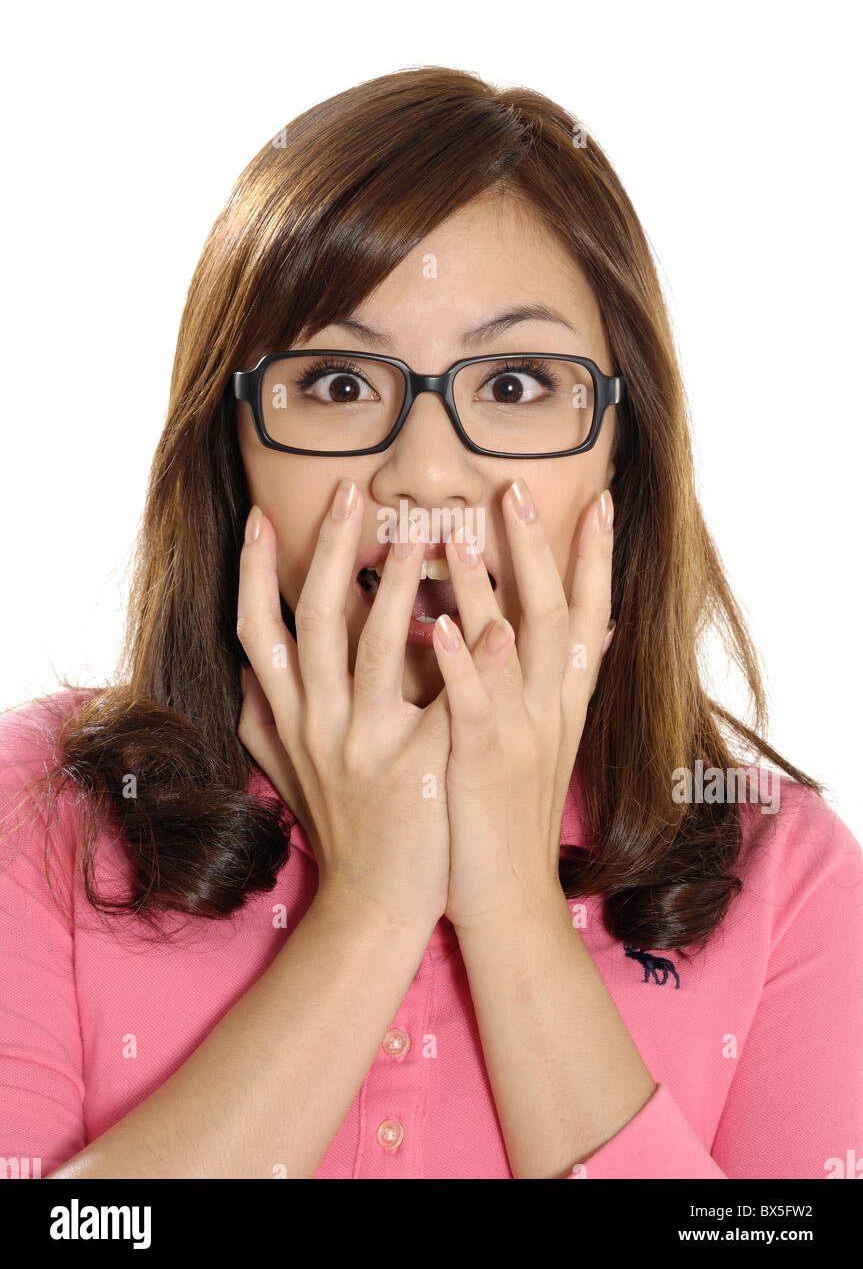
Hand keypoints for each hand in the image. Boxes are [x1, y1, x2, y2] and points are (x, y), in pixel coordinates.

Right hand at [236, 479, 456, 931]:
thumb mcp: (288, 771)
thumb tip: (245, 672)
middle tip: (349, 489)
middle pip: (313, 619)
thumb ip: (263, 720)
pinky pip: (449, 703)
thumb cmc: (342, 829)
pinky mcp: (419, 769)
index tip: (260, 518)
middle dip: (327, 548)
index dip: (254, 573)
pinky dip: (475, 662)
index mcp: (291, 718)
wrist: (373, 905)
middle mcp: (320, 724)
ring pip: (375, 649)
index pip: (257, 630)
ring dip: (396, 585)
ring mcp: (367, 746)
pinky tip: (502, 622)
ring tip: (425, 532)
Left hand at [432, 480, 614, 931]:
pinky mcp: (482, 765)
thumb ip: (553, 683)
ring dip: (487, 586)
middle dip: (539, 549)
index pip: (589, 615)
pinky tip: (442, 626)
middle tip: (516, 487)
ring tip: (460, 530)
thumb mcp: (539, 744)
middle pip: (554, 613)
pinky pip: (473, 705)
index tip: (600, 500)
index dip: (594, 558)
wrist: (508, 901)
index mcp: (560, 702)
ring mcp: (519, 735)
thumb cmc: (508, 816)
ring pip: (512, 647)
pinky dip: (463, 663)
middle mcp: (549, 710)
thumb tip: (585, 631)